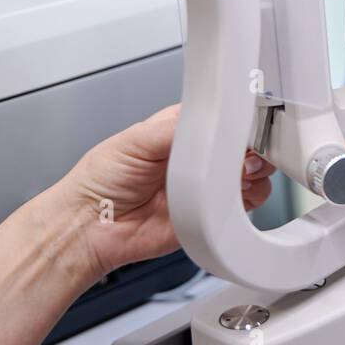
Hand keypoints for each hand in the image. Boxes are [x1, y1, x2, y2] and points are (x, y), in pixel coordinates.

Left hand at [48, 104, 276, 279]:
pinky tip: (233, 197)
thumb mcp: (136, 139)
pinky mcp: (210, 215)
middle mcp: (200, 157)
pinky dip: (249, 200)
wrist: (90, 227)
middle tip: (243, 154)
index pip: (225, 117)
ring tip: (235, 176)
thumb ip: (178, 128)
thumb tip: (215, 123)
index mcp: (182, 129)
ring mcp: (207, 187)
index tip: (245, 126)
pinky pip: (245, 206)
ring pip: (254, 173)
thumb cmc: (100, 180)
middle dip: (254, 147)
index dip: (239, 120)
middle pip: (247, 144)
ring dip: (254, 173)